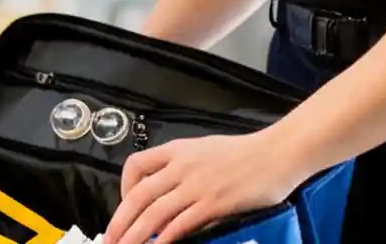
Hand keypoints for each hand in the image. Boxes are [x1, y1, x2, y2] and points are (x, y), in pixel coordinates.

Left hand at [103, 131, 307, 243]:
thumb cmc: (245, 153)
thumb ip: (183, 168)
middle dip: (120, 221)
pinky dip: (164, 239)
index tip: (125, 205)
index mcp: (178, 149)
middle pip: (139, 195)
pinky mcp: (212, 204)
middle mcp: (181, 166)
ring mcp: (196, 186)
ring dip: (135, 235)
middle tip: (109, 240)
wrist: (276, 155)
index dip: (123, 187)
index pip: (136, 165)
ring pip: (154, 213)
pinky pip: (179, 225)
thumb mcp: (206, 150)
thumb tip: (167, 193)